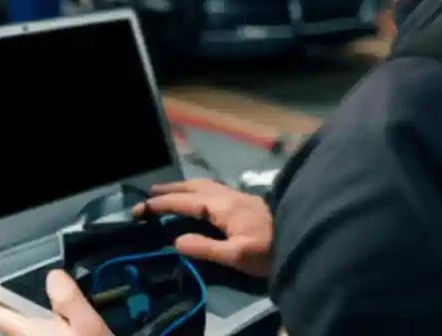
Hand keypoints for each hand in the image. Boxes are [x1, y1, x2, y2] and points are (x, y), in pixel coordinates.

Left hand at [0, 270, 112, 335]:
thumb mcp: (88, 327)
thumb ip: (70, 302)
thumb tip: (52, 275)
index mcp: (30, 333)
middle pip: (8, 321)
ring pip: (23, 327)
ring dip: (19, 312)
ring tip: (22, 291)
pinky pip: (38, 330)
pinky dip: (37, 317)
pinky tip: (50, 311)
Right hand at [133, 179, 273, 278]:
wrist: (302, 236)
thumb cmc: (269, 249)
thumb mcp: (236, 256)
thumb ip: (205, 248)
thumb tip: (175, 241)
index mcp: (220, 206)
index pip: (183, 202)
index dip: (159, 205)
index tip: (139, 209)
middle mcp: (225, 195)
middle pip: (191, 186)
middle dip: (168, 190)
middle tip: (148, 195)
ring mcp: (236, 195)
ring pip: (203, 184)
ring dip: (182, 187)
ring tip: (168, 192)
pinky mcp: (244, 200)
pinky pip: (211, 188)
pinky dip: (196, 189)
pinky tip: (199, 196)